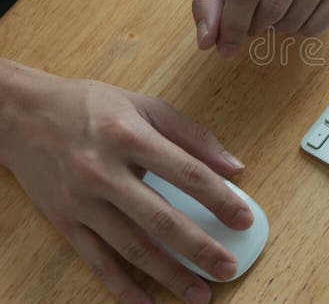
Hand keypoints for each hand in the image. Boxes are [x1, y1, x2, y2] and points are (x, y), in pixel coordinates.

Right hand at [0, 61, 252, 303]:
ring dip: (168, 275)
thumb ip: (194, 136)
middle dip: (198, 249)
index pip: (187, 174)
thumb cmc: (91, 106)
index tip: (244, 220)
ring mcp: (82, 201)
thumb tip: (234, 167)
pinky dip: (123, 288)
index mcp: (130, 137)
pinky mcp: (65, 221)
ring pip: (131, 247)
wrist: (22, 114)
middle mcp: (104, 171)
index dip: (220, 200)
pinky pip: (97, 261)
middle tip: (227, 268)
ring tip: (198, 294)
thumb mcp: (146, 106)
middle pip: (161, 219)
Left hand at [192, 0, 328, 57]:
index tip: (224, 47)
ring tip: (276, 7)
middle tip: (253, 18)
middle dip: (255, 25)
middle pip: (272, 6)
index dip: (232, 24)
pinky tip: (298, 9)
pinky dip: (300, 30)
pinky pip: (318, 27)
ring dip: (277, 27)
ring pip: (295, 20)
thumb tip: (207, 41)